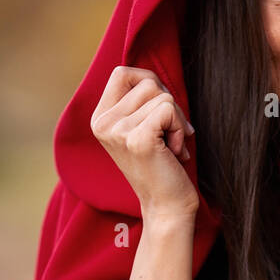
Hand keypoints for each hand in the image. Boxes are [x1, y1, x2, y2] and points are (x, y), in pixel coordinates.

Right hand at [90, 66, 198, 221]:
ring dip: (175, 120)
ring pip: (161, 95)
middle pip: (146, 82)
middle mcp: (103, 124)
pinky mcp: (137, 139)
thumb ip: (141, 100)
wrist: (167, 206)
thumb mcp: (143, 126)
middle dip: (168, 104)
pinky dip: (179, 128)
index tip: (160, 111)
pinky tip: (174, 152)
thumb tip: (154, 74)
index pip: (122, 72)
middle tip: (167, 134)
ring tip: (169, 146)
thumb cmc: (162, 164)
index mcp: (100, 119)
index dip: (149, 83)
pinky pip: (168, 109)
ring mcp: (117, 131)